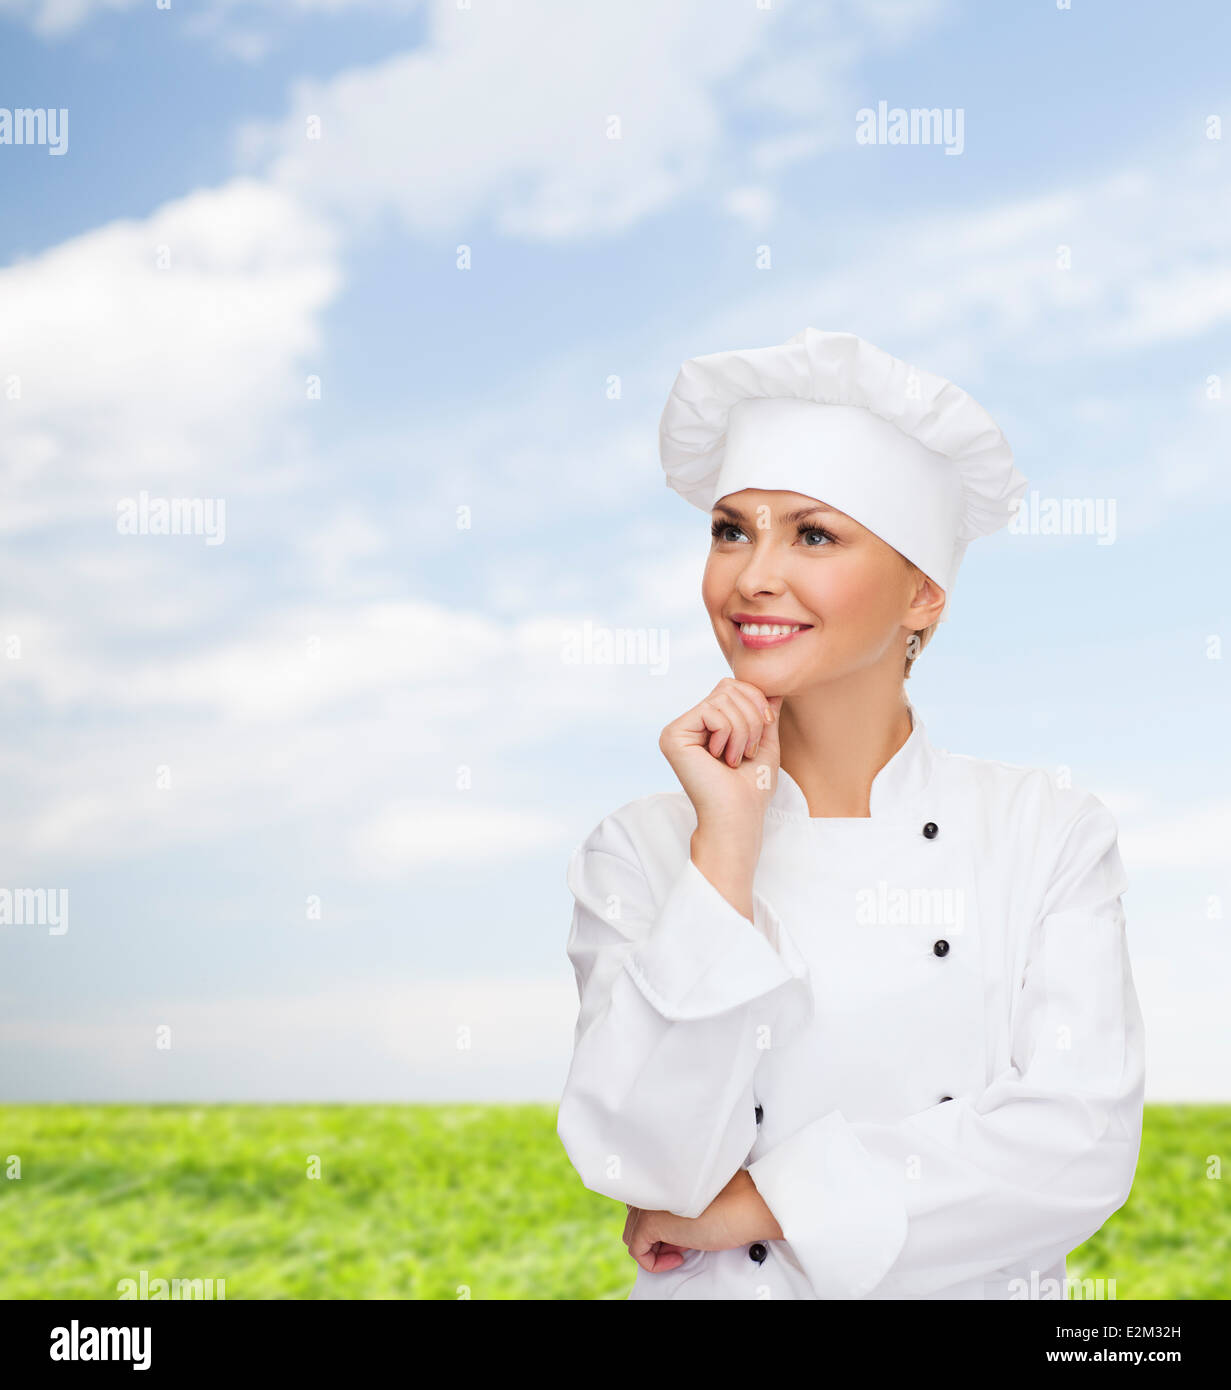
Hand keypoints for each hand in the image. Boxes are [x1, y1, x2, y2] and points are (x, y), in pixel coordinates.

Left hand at [622, 1171, 778, 1272]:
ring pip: (632, 1233)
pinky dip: (654, 1262)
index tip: (680, 1234)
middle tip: (682, 1243)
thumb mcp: (695, 1205)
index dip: (659, 1223)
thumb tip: (664, 1231)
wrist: (746, 1207)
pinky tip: (678, 1257)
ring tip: (682, 1249)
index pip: (641, 1202)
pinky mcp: (650, 1222)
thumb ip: (674, 1208)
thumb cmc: (731, 1204)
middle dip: (655, 1236)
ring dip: (655, 1247)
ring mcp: (649, 1203)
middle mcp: (653, 1186)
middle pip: (635, 1218)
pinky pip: (637, 1250)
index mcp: (664, 1178)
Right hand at [659, 678, 783, 829]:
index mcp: (706, 724)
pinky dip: (728, 734)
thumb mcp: (765, 742)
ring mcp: (678, 729)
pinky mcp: (673, 735)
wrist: (738, 816)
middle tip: (749, 750)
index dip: (756, 701)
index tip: (765, 730)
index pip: (732, 686)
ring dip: (743, 730)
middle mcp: (688, 724)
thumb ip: (765, 713)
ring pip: (722, 699)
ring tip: (735, 758)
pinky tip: (721, 758)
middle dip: (751, 716)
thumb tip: (775, 687)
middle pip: (728, 687)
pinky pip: (711, 712)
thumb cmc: (751, 787)